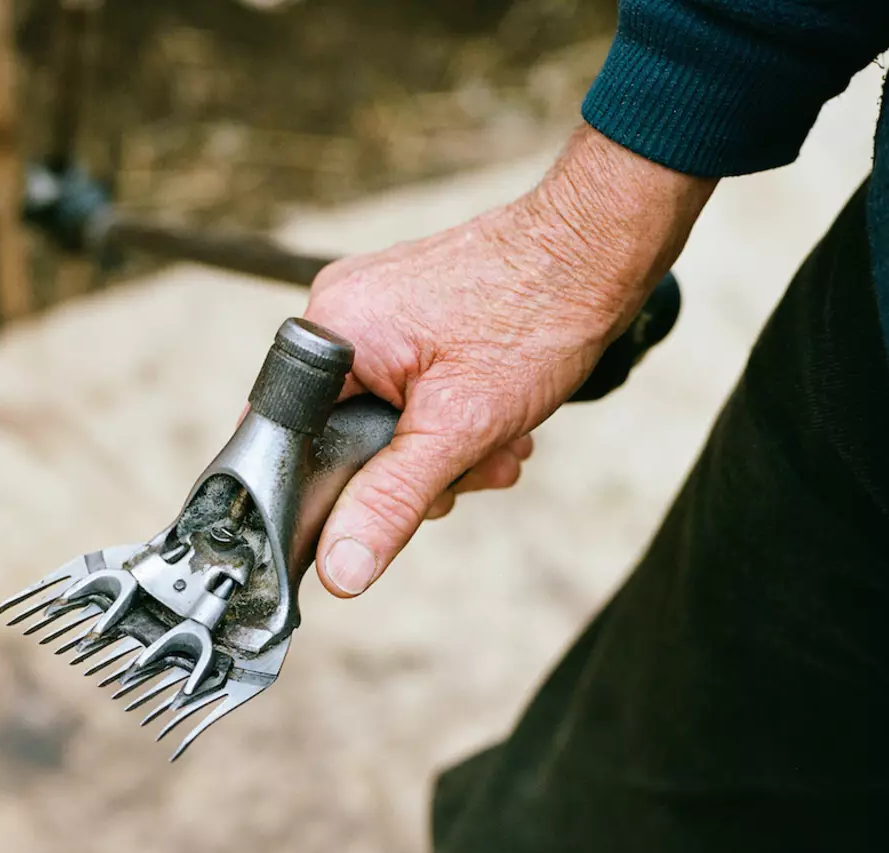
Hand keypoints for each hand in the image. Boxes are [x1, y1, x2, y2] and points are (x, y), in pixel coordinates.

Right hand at [303, 125, 715, 596]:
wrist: (597, 249)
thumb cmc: (535, 316)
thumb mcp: (458, 430)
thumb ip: (391, 502)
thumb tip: (341, 568)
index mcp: (332, 333)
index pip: (290, 439)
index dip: (331, 489)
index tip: (379, 510)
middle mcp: (343, 312)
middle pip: (345, 433)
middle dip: (416, 469)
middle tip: (470, 468)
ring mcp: (378, 308)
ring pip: (387, 418)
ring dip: (447, 448)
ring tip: (500, 442)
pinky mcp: (413, 311)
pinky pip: (411, 387)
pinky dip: (455, 416)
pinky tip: (501, 422)